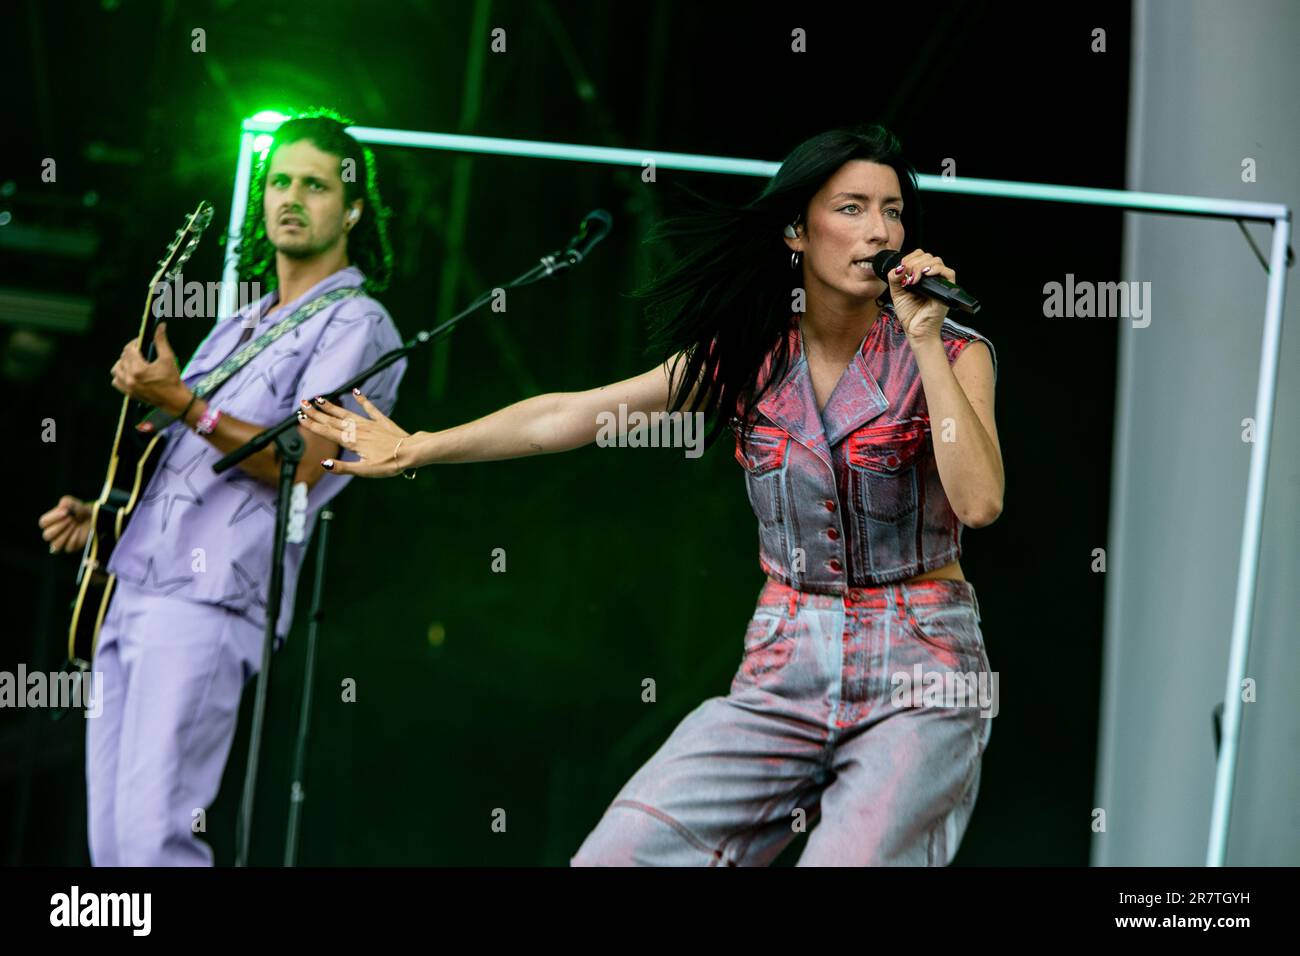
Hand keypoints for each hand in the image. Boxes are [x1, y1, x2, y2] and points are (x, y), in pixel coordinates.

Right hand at [39, 495, 92, 554]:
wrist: (93, 518)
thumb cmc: (79, 511)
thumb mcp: (75, 504)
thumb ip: (67, 502)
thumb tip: (62, 505)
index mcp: (49, 522)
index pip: (43, 523)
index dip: (53, 518)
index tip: (66, 512)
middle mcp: (52, 533)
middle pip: (47, 535)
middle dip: (60, 526)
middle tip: (71, 519)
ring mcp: (61, 542)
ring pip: (55, 545)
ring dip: (66, 534)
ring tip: (74, 525)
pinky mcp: (71, 547)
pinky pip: (68, 548)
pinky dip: (74, 539)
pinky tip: (79, 531)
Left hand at [110, 322, 186, 411]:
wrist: (174, 400)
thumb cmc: (172, 379)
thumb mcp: (168, 358)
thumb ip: (161, 341)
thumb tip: (161, 325)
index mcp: (138, 369)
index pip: (129, 349)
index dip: (135, 342)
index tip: (142, 341)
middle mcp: (130, 378)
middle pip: (123, 357)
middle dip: (131, 351)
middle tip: (141, 350)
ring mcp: (128, 386)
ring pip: (116, 368)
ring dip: (123, 362)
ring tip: (134, 361)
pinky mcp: (128, 393)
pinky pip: (116, 381)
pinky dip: (120, 375)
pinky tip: (129, 372)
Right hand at [297, 389, 413, 477]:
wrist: (411, 452)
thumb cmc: (389, 464)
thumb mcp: (364, 471)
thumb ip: (343, 467)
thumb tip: (323, 463)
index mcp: (352, 442)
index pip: (327, 432)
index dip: (312, 425)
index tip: (299, 418)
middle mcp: (358, 430)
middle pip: (333, 421)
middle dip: (316, 413)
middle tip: (302, 404)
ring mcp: (369, 424)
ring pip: (346, 413)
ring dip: (332, 406)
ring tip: (319, 398)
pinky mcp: (381, 421)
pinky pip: (370, 408)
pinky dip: (362, 399)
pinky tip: (355, 391)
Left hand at [887, 249, 953, 342]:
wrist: (916, 330)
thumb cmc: (910, 314)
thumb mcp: (897, 293)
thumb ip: (894, 278)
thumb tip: (899, 267)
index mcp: (920, 276)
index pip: (919, 255)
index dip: (910, 258)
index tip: (901, 269)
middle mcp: (931, 277)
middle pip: (927, 256)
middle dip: (913, 263)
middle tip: (907, 277)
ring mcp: (939, 282)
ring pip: (936, 261)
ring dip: (921, 266)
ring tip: (913, 280)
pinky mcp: (947, 289)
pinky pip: (948, 272)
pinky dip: (936, 269)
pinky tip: (925, 275)